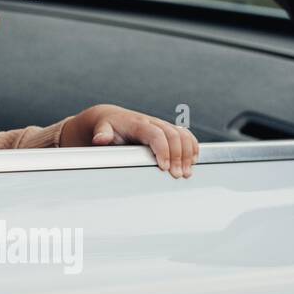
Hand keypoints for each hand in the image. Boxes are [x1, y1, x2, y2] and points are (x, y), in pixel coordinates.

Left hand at [61, 104, 199, 177]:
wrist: (113, 118)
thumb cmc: (108, 126)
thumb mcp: (102, 129)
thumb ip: (102, 134)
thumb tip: (100, 139)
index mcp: (138, 124)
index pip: (156, 134)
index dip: (163, 150)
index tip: (164, 168)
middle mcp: (153, 122)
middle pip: (173, 136)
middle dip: (178, 157)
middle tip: (177, 175)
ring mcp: (162, 125)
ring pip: (183, 135)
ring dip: (188, 154)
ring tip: (186, 173)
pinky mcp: (168, 130)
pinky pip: (186, 135)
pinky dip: (192, 147)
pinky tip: (193, 161)